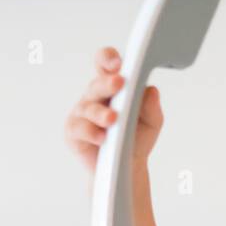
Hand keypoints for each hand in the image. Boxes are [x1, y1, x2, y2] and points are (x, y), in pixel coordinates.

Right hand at [64, 46, 163, 174]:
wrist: (128, 166)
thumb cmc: (136, 137)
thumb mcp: (151, 122)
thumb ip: (151, 107)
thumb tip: (151, 91)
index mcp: (111, 86)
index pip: (105, 64)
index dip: (108, 59)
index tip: (118, 63)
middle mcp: (95, 96)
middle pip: (97, 84)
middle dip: (107, 83)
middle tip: (118, 83)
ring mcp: (82, 113)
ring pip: (88, 107)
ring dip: (101, 113)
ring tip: (112, 119)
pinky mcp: (74, 132)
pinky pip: (79, 128)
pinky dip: (91, 132)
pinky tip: (102, 137)